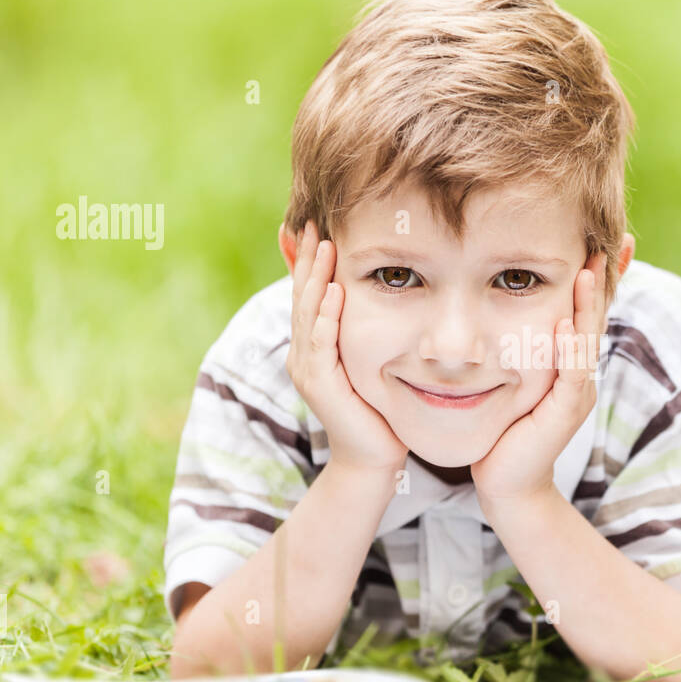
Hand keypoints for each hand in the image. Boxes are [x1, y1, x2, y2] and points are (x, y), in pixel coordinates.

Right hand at [287, 220, 408, 474]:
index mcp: (312, 346)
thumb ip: (362, 332)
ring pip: (308, 316)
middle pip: (303, 298)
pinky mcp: (320, 386)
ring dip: (315, 280)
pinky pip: (321, 345)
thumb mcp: (368, 361)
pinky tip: (334, 293)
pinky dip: (326, 318)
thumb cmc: (377, 408)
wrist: (374, 457)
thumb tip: (368, 298)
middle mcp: (303, 354)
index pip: (309, 295)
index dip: (309, 261)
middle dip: (308, 260)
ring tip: (324, 248)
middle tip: (314, 224)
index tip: (316, 226)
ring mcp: (308, 370)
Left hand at [471, 251, 607, 506]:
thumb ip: (521, 348)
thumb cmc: (504, 429)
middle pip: (597, 319)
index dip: (602, 278)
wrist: (506, 483)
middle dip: (608, 280)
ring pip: (587, 341)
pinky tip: (563, 323)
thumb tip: (508, 308)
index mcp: (570, 363)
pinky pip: (570, 375)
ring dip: (589, 306)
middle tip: (618, 242)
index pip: (588, 312)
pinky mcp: (565, 414)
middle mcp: (580, 374)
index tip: (613, 240)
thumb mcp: (514, 379)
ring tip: (589, 271)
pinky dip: (569, 348)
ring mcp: (577, 394)